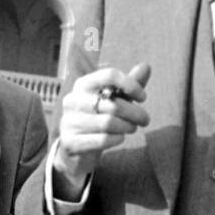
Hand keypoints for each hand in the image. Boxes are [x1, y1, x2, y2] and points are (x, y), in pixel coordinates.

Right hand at [53, 63, 151, 198]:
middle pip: (113, 104)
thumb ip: (130, 84)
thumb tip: (146, 66)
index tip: (143, 97)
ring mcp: (68, 122)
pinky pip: (102, 140)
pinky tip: (120, 138)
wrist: (77, 147)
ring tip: (132, 128)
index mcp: (83, 84)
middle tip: (145, 120)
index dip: (131, 84)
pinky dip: (117, 139)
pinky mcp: (70, 142)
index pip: (109, 75)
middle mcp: (72, 100)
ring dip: (128, 127)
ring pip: (108, 123)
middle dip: (135, 113)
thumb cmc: (100, 116)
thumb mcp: (115, 99)